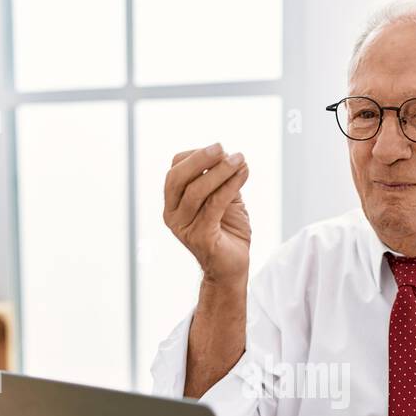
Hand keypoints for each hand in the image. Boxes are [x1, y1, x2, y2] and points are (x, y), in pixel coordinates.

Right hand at [163, 144, 250, 284]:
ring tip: (241, 160)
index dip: (195, 155)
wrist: (232, 267)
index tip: (220, 149)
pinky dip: (230, 186)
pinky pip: (214, 205)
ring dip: (220, 171)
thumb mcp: (223, 198)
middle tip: (222, 148)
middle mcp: (172, 215)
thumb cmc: (227, 231)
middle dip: (200, 159)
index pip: (175, 171)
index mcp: (172, 203)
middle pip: (178, 178)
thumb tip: (228, 155)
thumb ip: (220, 179)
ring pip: (197, 190)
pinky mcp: (201, 237)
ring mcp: (184, 228)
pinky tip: (243, 174)